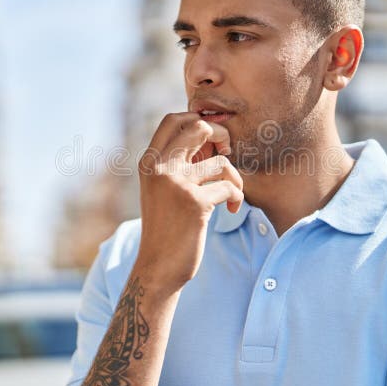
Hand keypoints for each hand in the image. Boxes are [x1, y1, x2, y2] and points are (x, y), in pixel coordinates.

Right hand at [135, 112, 243, 293]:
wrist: (158, 266)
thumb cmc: (167, 225)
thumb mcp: (162, 188)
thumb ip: (178, 161)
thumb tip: (213, 134)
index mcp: (149, 162)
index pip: (173, 119)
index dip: (198, 120)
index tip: (212, 140)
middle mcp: (159, 168)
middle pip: (198, 127)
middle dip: (222, 136)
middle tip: (225, 155)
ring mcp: (176, 184)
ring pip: (221, 161)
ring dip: (234, 177)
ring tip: (231, 194)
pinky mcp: (194, 203)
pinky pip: (229, 187)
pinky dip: (236, 197)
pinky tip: (231, 209)